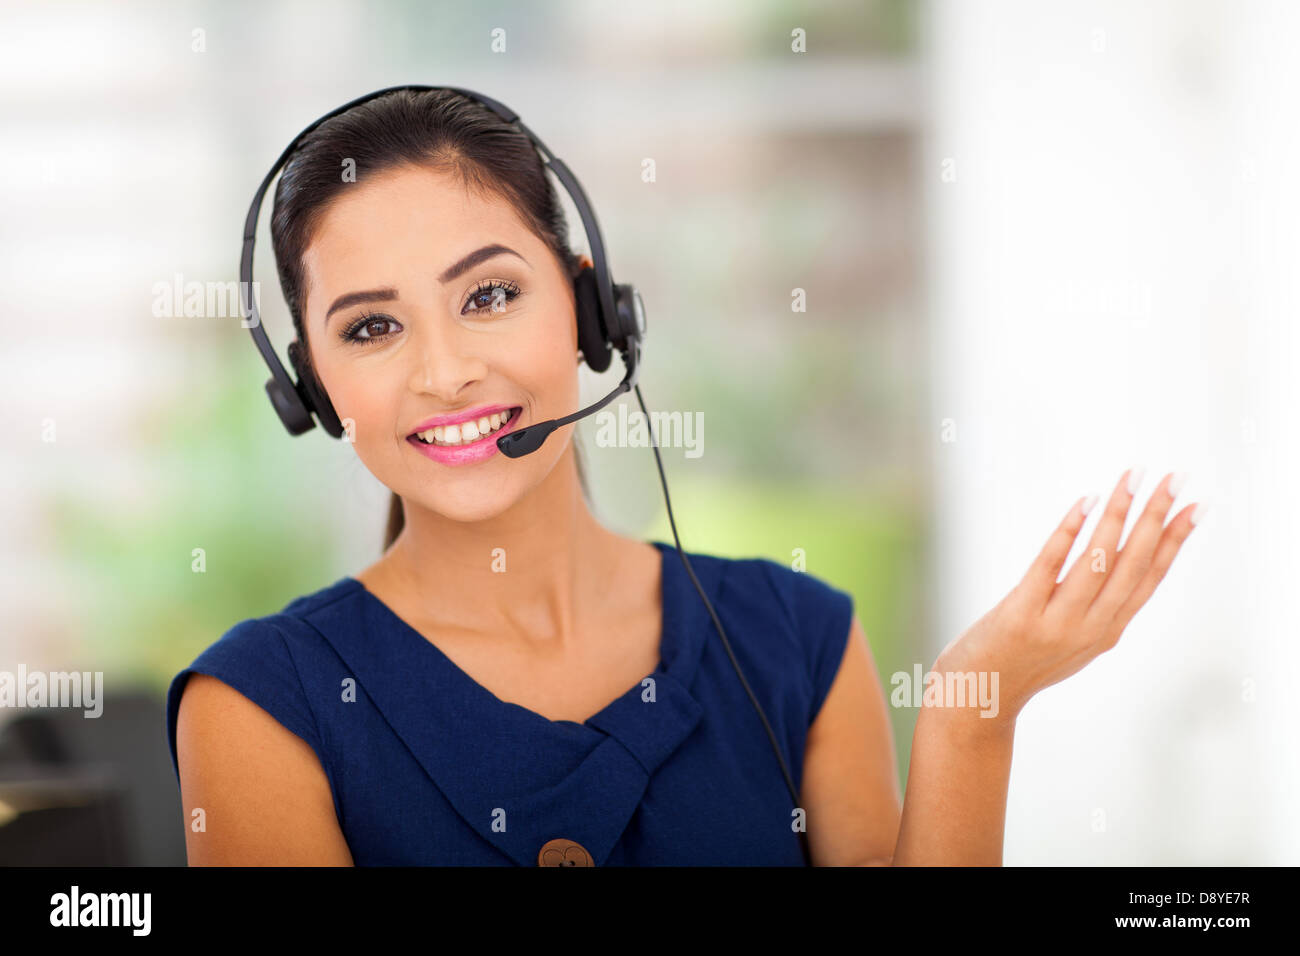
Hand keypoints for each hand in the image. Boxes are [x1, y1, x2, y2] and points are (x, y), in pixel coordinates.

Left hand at [935, 468, 1203, 726]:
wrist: (975, 701)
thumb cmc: (1020, 663)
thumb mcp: (1071, 642)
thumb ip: (1095, 610)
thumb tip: (1114, 562)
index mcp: (1107, 631)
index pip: (1150, 578)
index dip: (1175, 541)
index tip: (1196, 504)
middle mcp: (1091, 628)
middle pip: (1132, 564)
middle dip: (1156, 517)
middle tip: (1175, 476)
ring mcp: (1057, 623)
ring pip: (1098, 561)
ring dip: (1118, 515)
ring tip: (1132, 477)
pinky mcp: (1020, 616)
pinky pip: (1049, 567)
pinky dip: (1069, 533)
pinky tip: (1084, 503)